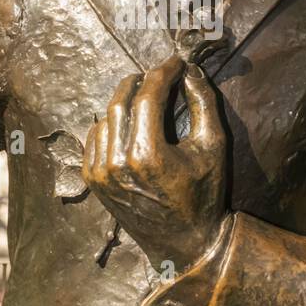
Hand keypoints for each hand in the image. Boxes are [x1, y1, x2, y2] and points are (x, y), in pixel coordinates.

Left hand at [83, 55, 227, 272]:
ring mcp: (99, 173)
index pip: (147, 95)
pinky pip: (95, 138)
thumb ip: (202, 103)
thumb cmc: (203, 195)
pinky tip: (129, 122)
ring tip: (146, 97)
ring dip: (124, 101)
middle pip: (120, 101)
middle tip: (159, 74)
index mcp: (146, 154)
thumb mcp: (213, 146)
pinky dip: (110, 123)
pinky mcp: (92, 180)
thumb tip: (189, 71)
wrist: (184, 243)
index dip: (163, 71)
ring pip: (105, 117)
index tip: (176, 62)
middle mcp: (116, 163)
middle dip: (140, 80)